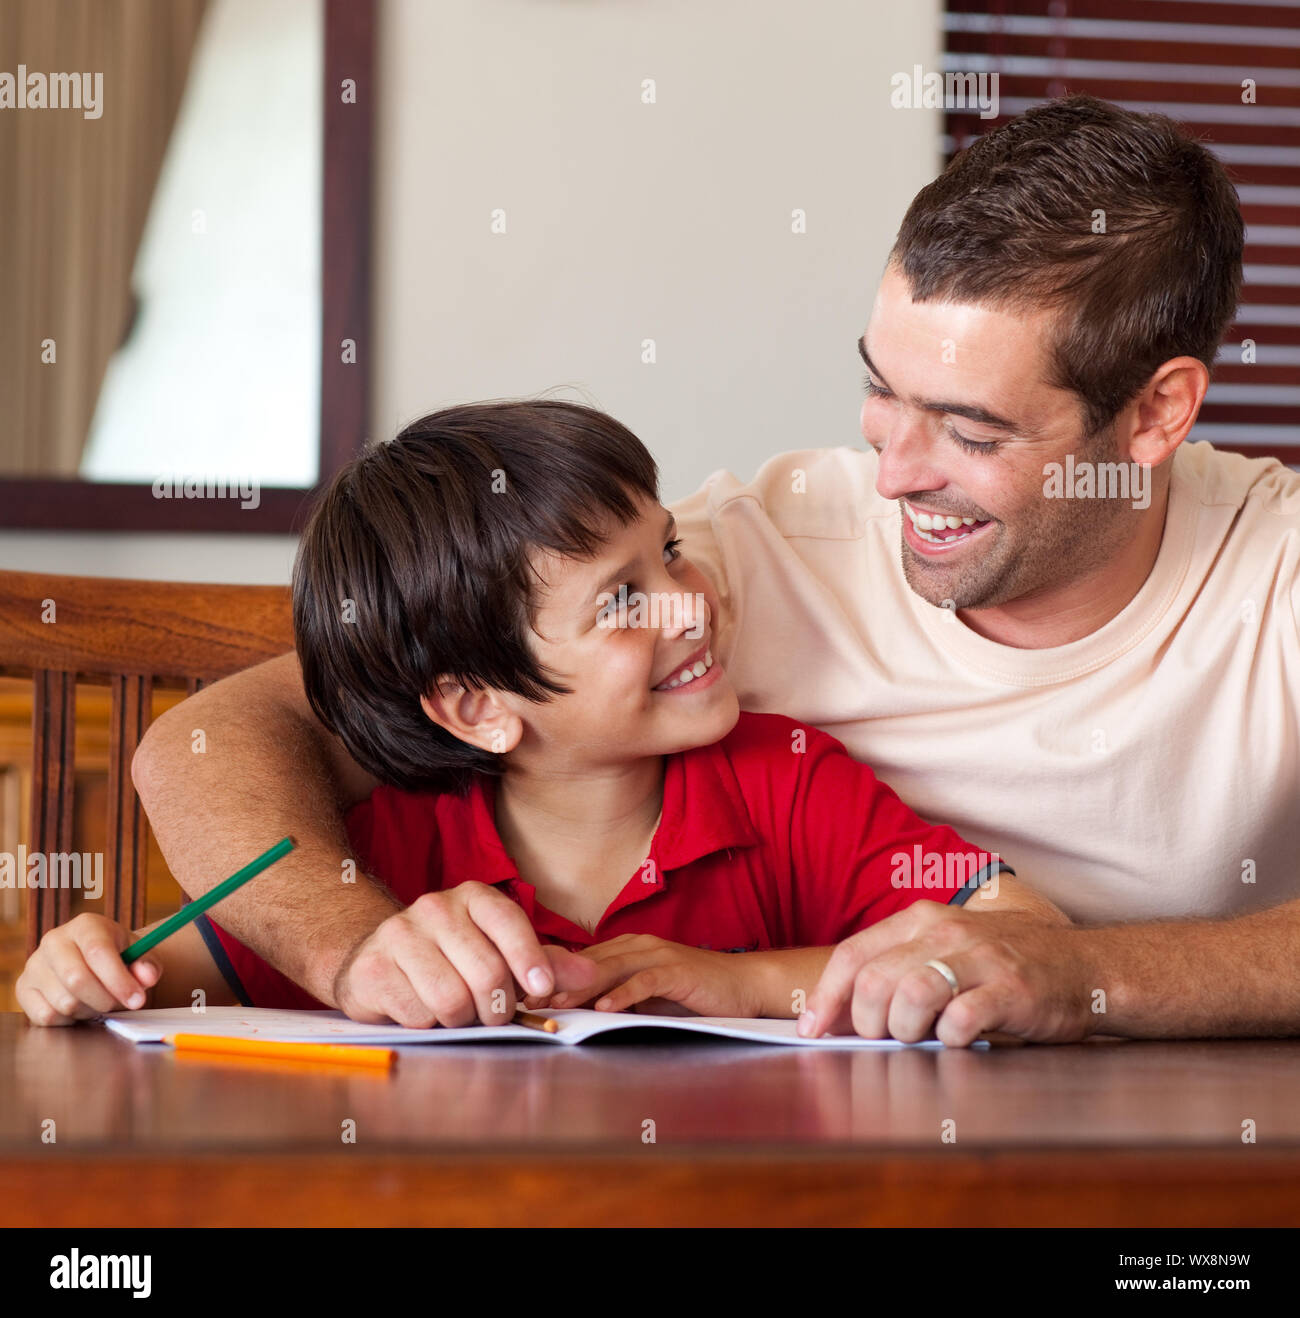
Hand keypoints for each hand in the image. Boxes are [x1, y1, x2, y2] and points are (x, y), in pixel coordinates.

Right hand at [17, 913, 162, 1025]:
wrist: (96, 962)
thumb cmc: (120, 957)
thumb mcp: (140, 955)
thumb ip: (147, 965)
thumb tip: (147, 977)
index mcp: (85, 925)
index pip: (98, 952)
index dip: (119, 980)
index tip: (138, 999)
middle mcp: (54, 940)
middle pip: (77, 979)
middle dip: (105, 999)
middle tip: (120, 1004)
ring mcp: (34, 965)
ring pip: (64, 1002)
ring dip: (89, 1010)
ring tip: (100, 1001)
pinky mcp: (23, 989)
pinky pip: (46, 1016)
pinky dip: (69, 1020)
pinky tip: (80, 1007)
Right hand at [332, 882, 600, 1026]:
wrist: (378, 959)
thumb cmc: (451, 957)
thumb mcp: (498, 951)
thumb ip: (544, 963)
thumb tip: (590, 975)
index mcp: (473, 897)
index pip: (509, 924)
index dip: (530, 959)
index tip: (542, 990)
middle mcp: (435, 907)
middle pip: (486, 973)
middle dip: (496, 1007)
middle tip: (491, 1013)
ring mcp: (400, 934)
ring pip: (452, 1000)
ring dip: (461, 1019)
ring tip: (454, 1010)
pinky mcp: (374, 968)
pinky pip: (418, 1014)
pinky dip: (427, 1024)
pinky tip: (420, 1008)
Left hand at [548, 934, 761, 1016]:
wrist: (744, 985)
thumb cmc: (695, 993)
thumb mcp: (648, 996)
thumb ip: (617, 996)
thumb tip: (578, 1011)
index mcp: (628, 949)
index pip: (582, 960)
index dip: (553, 976)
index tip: (526, 995)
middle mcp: (639, 945)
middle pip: (590, 962)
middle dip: (557, 981)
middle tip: (529, 1001)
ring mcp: (659, 955)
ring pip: (612, 969)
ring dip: (581, 988)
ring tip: (556, 1004)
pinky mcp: (678, 971)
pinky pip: (645, 981)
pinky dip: (623, 994)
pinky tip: (604, 1009)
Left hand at [799, 901, 1096, 1046]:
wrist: (1085, 965)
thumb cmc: (1005, 964)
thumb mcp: (947, 951)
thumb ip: (900, 969)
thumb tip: (843, 1014)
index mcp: (921, 918)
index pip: (853, 954)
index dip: (826, 996)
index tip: (812, 1029)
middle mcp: (945, 930)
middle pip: (874, 980)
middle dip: (866, 1022)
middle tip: (884, 1039)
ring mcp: (979, 957)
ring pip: (910, 995)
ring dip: (905, 1030)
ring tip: (921, 1039)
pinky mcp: (1010, 988)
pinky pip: (961, 1019)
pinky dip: (950, 1039)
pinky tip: (960, 1040)